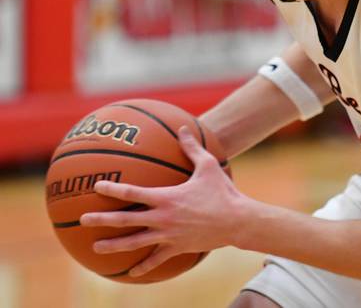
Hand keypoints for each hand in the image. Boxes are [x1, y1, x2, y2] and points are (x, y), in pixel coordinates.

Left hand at [80, 126, 243, 276]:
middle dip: (102, 220)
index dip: (113, 189)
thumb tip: (182, 128)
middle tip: (83, 220)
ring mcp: (168, 235)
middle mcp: (162, 218)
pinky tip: (131, 273)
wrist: (237, 221)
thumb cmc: (223, 191)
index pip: (133, 193)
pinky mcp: (177, 247)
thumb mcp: (208, 165)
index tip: (97, 186)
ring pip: (135, 243)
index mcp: (166, 198)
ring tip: (96, 248)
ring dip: (113, 245)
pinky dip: (143, 267)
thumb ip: (191, 148)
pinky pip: (156, 259)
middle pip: (125, 220)